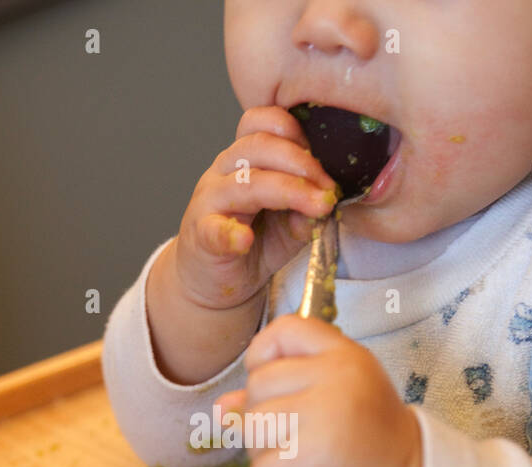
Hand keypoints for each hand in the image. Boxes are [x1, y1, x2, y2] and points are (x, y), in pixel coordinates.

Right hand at [172, 106, 339, 310]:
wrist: (212, 278)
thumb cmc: (253, 241)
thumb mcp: (291, 222)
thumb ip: (308, 210)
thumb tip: (327, 202)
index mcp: (245, 157)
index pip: (263, 122)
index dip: (296, 133)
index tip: (325, 161)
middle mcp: (225, 171)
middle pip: (258, 145)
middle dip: (301, 163)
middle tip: (329, 189)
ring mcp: (209, 201)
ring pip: (243, 183)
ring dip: (286, 191)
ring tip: (316, 209)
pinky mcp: (202, 236)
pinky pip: (213, 229)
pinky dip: (229, 233)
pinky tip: (245, 240)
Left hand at [214, 313, 422, 466]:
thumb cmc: (364, 436)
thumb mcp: (333, 394)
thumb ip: (281, 388)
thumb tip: (224, 408)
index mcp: (344, 355)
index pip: (284, 330)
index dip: (263, 356)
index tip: (276, 384)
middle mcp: (337, 380)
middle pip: (257, 388)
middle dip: (267, 418)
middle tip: (303, 437)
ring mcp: (325, 422)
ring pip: (252, 430)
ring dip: (267, 454)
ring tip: (304, 461)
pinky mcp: (313, 465)